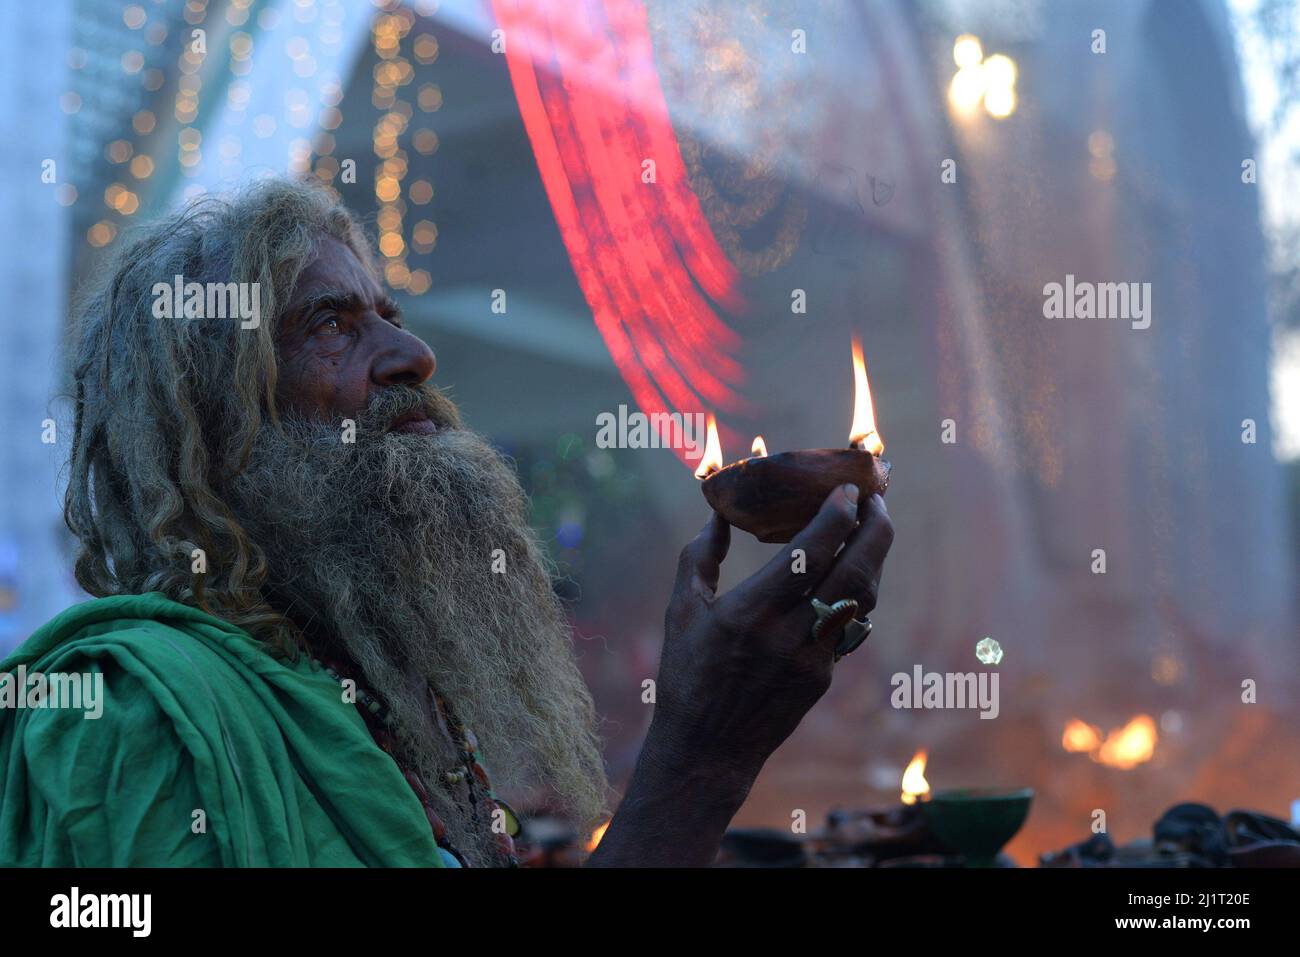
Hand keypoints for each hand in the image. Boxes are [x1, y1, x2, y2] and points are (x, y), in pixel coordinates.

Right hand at [650, 484, 893, 780]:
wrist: (708, 751)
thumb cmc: (687, 675)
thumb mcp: (682, 612)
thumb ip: (699, 557)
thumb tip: (716, 514)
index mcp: (749, 613)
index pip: (808, 554)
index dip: (835, 517)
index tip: (846, 489)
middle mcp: (787, 635)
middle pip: (852, 572)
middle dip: (874, 529)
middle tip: (877, 498)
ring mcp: (813, 659)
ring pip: (861, 598)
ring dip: (873, 557)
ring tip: (872, 524)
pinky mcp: (824, 676)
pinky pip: (851, 622)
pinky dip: (857, 588)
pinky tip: (852, 567)